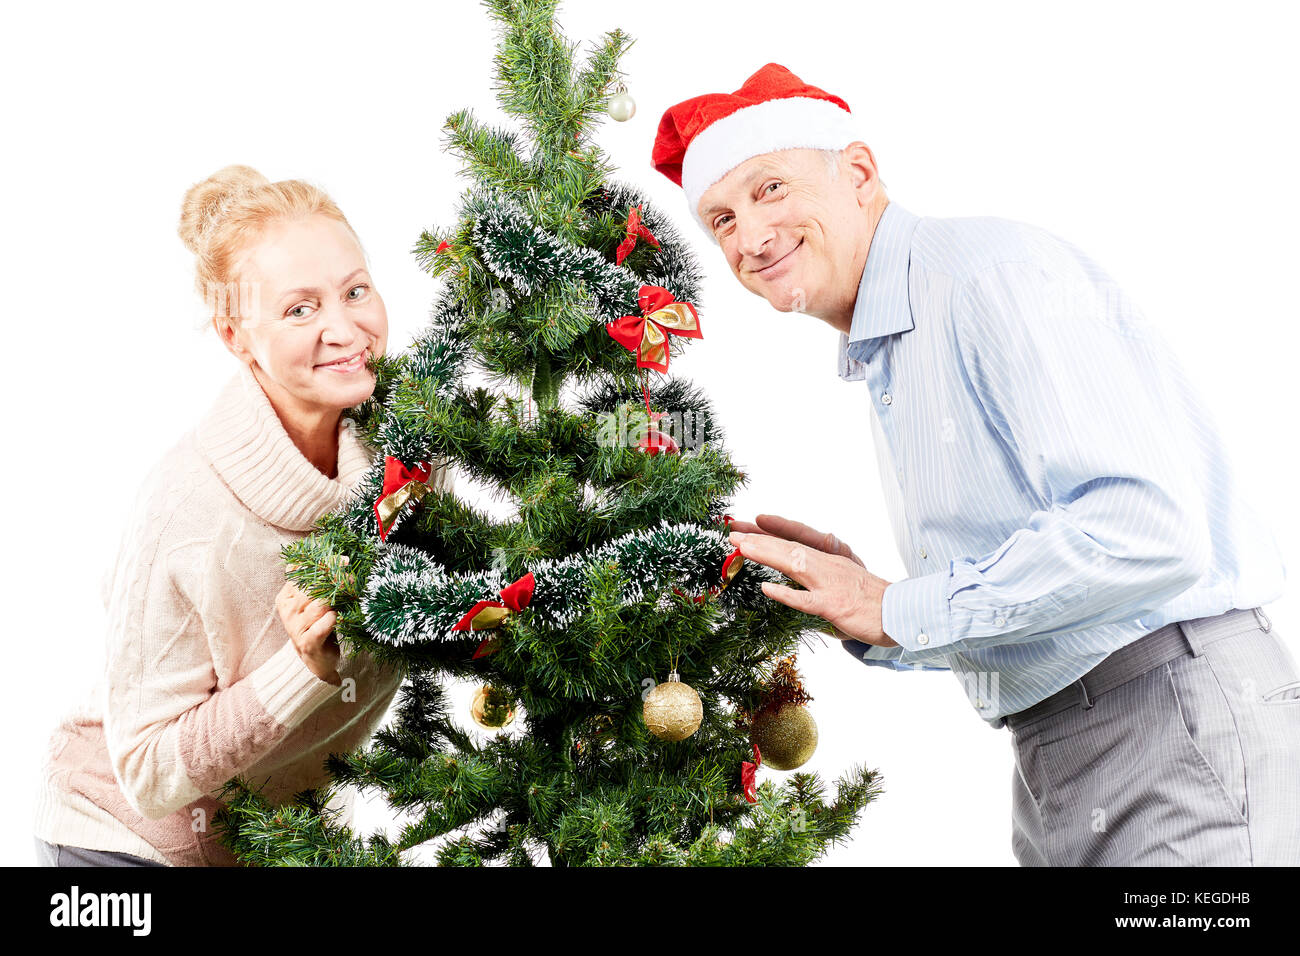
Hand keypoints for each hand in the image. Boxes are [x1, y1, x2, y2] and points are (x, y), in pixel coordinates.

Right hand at [276, 562, 343, 684]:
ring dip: (337, 600)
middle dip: (335, 581)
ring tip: (350, 598)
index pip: (301, 574)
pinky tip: (337, 618)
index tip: (344, 559)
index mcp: (286, 597)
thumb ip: (318, 581)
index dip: (324, 565)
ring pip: (319, 605)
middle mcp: (288, 611)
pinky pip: (322, 625)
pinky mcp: (307, 643)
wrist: (316, 659)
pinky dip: (332, 620)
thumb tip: (338, 558)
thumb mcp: (314, 600)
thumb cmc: (318, 624)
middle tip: (353, 578)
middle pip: (312, 588)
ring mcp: (295, 628)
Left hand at [728, 514, 897, 647]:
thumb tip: (790, 580)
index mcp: (830, 557)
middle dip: (758, 538)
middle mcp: (828, 564)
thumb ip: (818, 575)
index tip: (752, 521)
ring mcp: (830, 583)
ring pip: (794, 564)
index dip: (774, 529)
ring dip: (766, 554)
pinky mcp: (834, 605)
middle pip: (789, 546)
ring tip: (742, 548)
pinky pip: (806, 600)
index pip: (797, 538)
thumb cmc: (869, 598)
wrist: (901, 611)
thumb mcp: (842, 578)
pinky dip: (786, 594)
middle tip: (732, 532)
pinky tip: (766, 589)